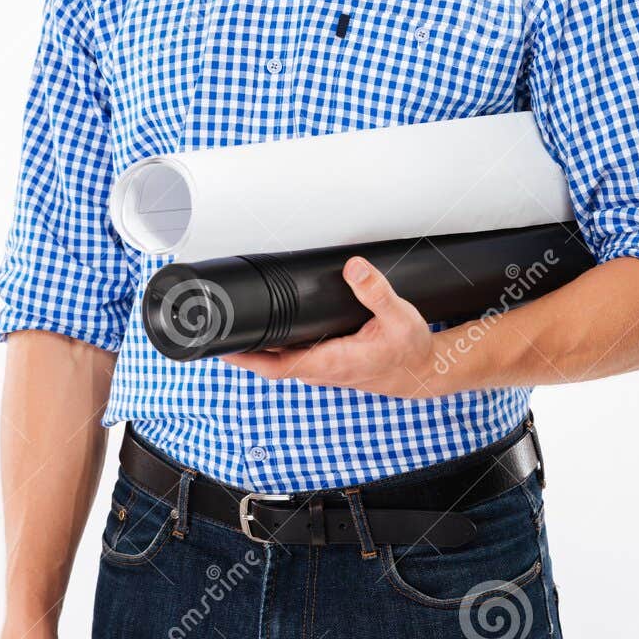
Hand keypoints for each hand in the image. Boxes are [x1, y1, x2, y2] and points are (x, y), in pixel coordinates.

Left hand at [220, 257, 449, 398]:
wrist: (423, 371)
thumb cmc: (411, 348)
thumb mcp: (399, 316)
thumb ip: (375, 291)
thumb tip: (352, 267)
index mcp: (333, 363)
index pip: (278, 366)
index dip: (248, 358)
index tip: (223, 347)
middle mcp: (321, 370)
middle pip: (268, 364)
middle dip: (240, 349)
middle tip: (215, 325)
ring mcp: (321, 369)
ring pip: (277, 361)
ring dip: (254, 348)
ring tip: (231, 323)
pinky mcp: (325, 363)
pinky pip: (289, 357)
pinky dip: (271, 347)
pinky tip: (262, 330)